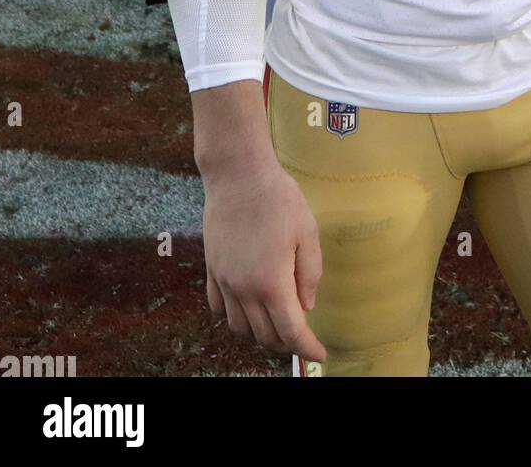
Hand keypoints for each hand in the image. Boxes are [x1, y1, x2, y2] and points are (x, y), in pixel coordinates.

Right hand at [202, 158, 326, 363]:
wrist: (238, 174)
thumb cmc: (278, 198)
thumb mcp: (307, 232)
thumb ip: (310, 273)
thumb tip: (307, 306)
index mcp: (272, 282)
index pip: (291, 331)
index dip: (307, 349)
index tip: (319, 355)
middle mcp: (244, 289)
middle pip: (265, 336)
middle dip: (286, 343)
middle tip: (303, 336)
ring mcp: (224, 281)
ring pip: (239, 329)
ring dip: (260, 335)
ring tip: (276, 325)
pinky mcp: (211, 269)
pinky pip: (217, 309)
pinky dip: (233, 319)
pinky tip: (246, 310)